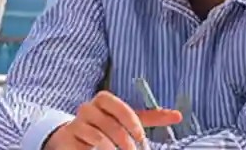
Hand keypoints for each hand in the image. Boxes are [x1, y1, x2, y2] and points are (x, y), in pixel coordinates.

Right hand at [45, 90, 181, 148]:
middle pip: (109, 124)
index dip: (130, 121)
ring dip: (113, 149)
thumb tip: (177, 115)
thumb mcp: (128, 120)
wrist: (74, 136)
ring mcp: (76, 124)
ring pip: (98, 137)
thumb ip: (150, 118)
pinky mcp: (68, 140)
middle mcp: (87, 109)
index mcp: (103, 100)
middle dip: (125, 141)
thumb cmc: (105, 126)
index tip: (141, 138)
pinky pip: (84, 147)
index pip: (117, 105)